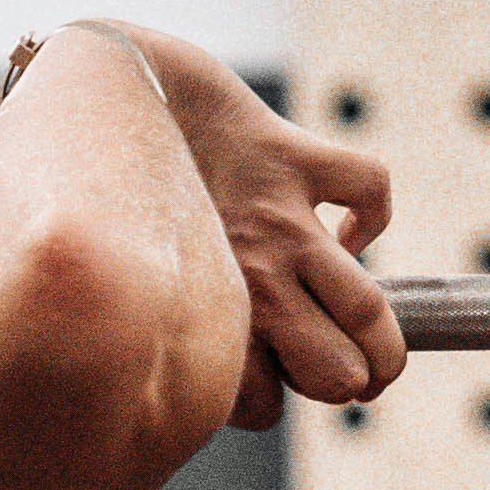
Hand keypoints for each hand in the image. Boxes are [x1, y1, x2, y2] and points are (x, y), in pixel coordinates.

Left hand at [75, 19, 401, 428]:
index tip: (271, 385)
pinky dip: (370, 216)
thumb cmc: (107, 191)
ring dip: (382, 342)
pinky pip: (368, 190)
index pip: (260, 403)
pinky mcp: (294, 156)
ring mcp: (277, 216)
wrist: (111, 86)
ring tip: (378, 352)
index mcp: (198, 313)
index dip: (270, 401)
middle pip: (333, 369)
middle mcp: (247, 274)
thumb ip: (156, 331)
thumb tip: (160, 384)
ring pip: (365, 306)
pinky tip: (349, 234)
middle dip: (347, 385)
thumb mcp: (119, 278)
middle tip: (348, 380)